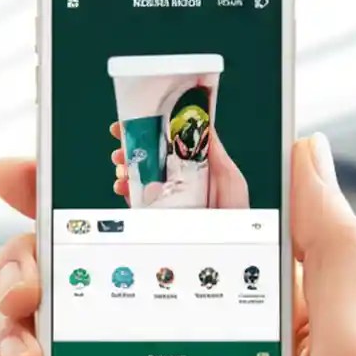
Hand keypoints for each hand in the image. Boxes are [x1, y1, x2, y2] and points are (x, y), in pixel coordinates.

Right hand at [110, 123, 249, 208]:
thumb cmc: (234, 208)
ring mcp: (164, 195)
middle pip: (147, 157)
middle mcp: (175, 178)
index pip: (167, 142)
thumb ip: (214, 151)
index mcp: (191, 164)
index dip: (151, 129)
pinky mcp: (156, 212)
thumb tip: (204, 123)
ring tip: (121, 163)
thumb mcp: (228, 175)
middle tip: (121, 142)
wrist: (228, 237)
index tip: (136, 118)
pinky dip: (125, 189)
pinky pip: (136, 199)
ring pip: (138, 175)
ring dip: (125, 166)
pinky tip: (123, 184)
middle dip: (130, 146)